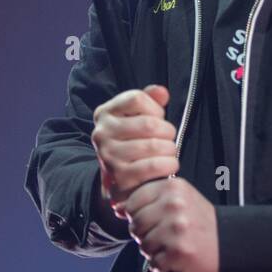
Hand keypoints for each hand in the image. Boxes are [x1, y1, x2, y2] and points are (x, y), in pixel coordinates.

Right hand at [91, 85, 179, 219]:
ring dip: (170, 149)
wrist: (119, 178)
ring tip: (168, 152)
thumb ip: (150, 99)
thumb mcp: (137, 116)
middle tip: (168, 139)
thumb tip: (162, 93)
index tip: (157, 118)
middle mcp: (102, 133)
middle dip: (167, 131)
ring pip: (154, 145)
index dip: (155, 108)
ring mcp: (109, 156)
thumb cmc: (132, 141)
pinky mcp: (120, 177)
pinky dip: (168, 164)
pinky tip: (169, 164)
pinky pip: (154, 166)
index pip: (137, 99)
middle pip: (149, 124)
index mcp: (104, 113)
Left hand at [123, 175, 219, 271]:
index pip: (133, 200)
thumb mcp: (180, 199)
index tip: (151, 219)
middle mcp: (174, 204)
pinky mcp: (179, 251)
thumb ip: (151, 199)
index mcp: (173, 187)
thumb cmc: (201, 223)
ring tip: (169, 247)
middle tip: (161, 237)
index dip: (137, 214)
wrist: (230, 244)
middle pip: (135, 222)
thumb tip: (118, 207)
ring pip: (142, 244)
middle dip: (143, 234)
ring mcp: (176, 228)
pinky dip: (161, 266)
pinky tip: (174, 259)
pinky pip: (154, 262)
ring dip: (152, 251)